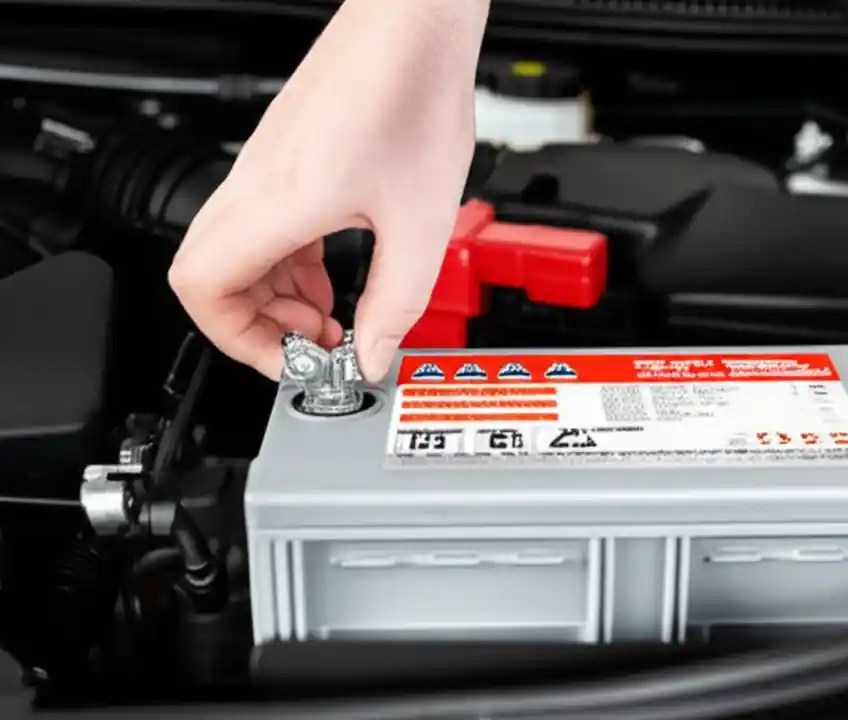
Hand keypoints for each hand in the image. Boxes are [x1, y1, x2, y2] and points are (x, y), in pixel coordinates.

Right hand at [169, 0, 489, 380]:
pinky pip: (265, 227)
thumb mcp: (421, 226)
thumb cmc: (412, 97)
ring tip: (335, 316)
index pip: (201, 289)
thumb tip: (375, 355)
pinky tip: (337, 273)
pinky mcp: (288, 157)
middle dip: (259, 325)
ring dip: (278, 296)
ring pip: (238, 252)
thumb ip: (396, 304)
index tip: (291, 361)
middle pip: (211, 276)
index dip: (237, 340)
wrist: (413, 27)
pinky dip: (292, 264)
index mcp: (275, 203)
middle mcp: (257, 183)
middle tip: (316, 345)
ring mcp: (267, 168)